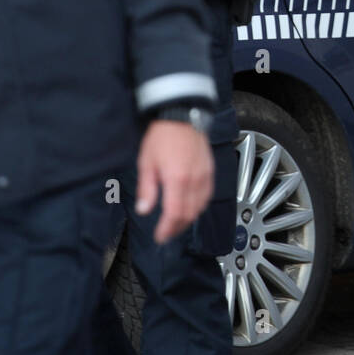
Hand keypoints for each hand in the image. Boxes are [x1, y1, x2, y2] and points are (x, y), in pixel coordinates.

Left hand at [135, 120, 213, 244]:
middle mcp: (193, 181)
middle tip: (166, 234)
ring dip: (188, 219)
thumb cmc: (162, 137)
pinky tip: (190, 208)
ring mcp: (204, 177)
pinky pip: (207, 197)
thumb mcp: (146, 162)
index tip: (160, 237)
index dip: (167, 229)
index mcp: (176, 180)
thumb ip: (146, 189)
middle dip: (177, 228)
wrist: (182, 117)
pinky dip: (199, 207)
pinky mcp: (209, 172)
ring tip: (176, 224)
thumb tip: (144, 210)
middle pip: (188, 214)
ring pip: (200, 208)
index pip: (174, 214)